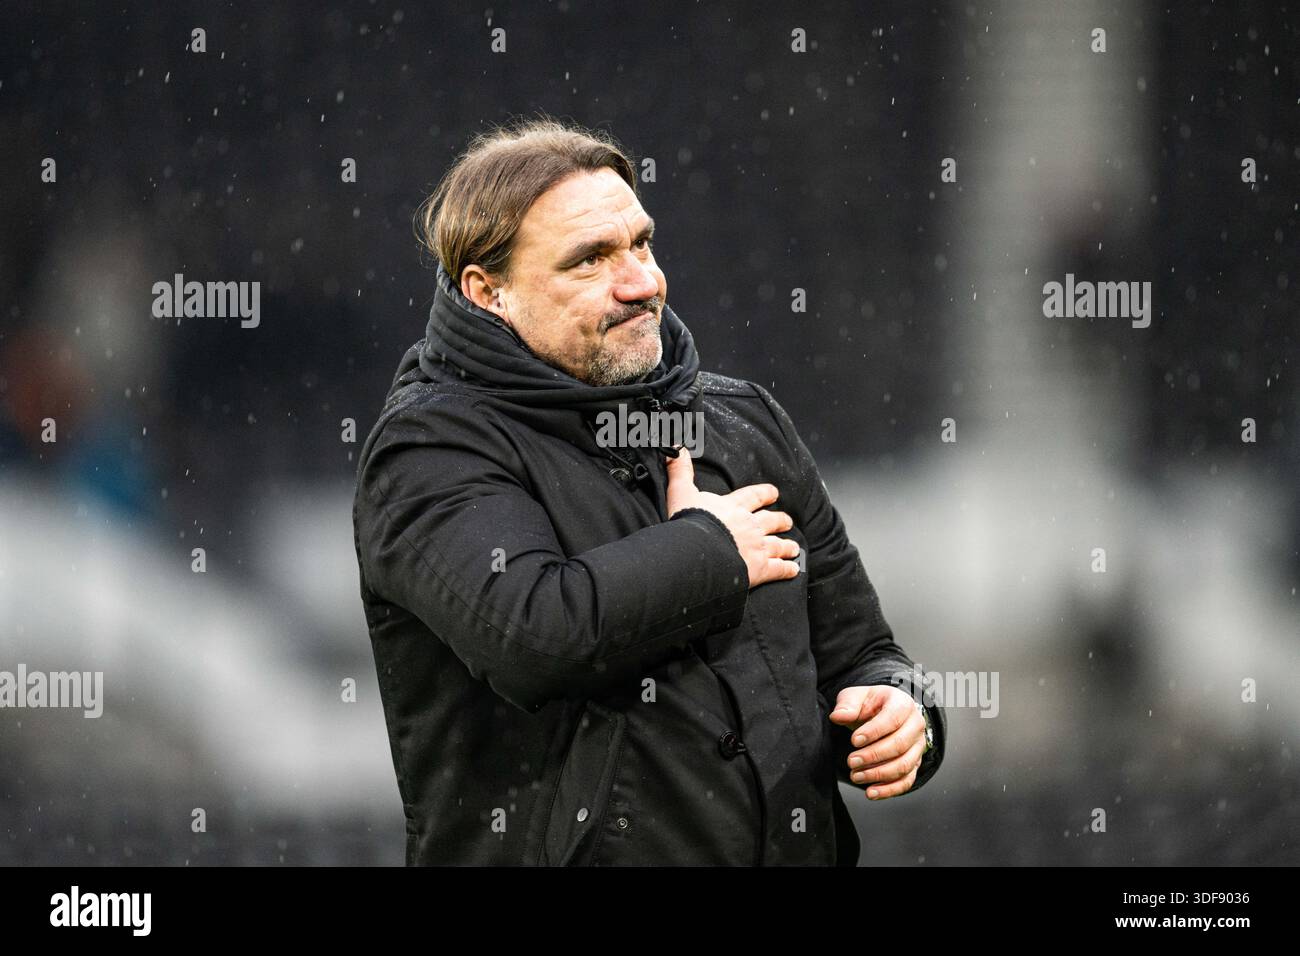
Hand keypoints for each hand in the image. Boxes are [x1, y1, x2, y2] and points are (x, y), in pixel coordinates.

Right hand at [664, 449, 800, 588]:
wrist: (697, 552)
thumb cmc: (689, 522)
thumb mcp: (681, 492)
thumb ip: (680, 471)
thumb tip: (676, 448)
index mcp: (733, 506)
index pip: (753, 496)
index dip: (764, 494)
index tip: (773, 492)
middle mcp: (750, 524)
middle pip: (771, 520)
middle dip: (780, 520)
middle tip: (787, 520)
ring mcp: (758, 547)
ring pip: (778, 545)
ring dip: (787, 546)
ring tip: (794, 548)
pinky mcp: (760, 568)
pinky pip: (779, 568)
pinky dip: (787, 569)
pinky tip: (793, 569)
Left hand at [828, 685, 926, 799]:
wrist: (882, 713)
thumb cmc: (870, 704)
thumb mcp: (857, 697)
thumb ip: (847, 705)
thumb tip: (837, 716)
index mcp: (902, 704)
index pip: (892, 719)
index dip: (873, 732)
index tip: (854, 741)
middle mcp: (915, 725)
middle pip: (899, 745)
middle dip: (873, 756)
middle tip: (851, 761)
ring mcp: (918, 746)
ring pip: (904, 765)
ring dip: (879, 774)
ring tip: (856, 776)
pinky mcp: (914, 763)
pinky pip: (906, 781)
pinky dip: (889, 790)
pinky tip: (871, 792)